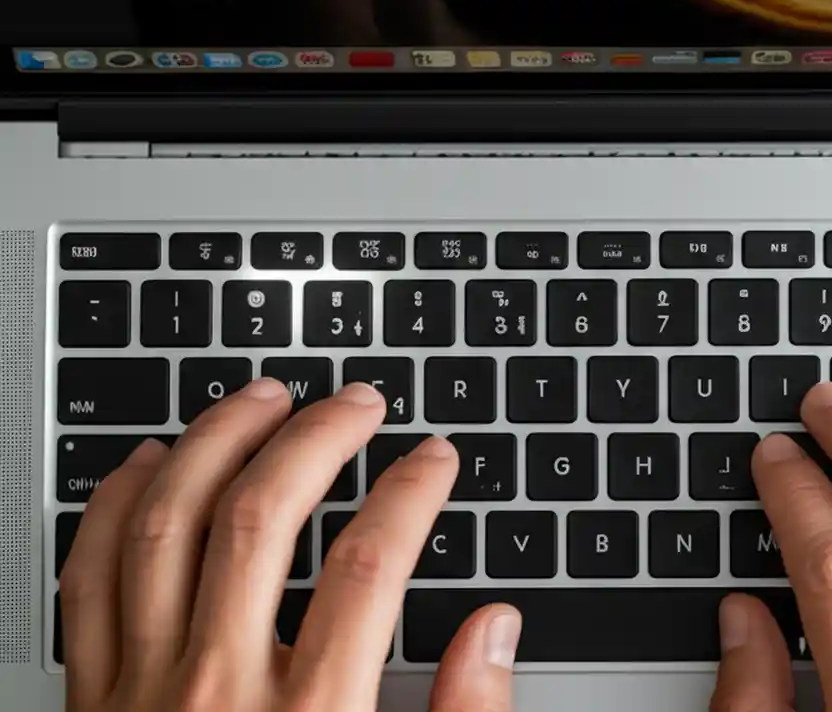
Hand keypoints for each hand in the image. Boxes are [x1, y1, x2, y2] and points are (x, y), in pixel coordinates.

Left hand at [59, 380, 520, 711]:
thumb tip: (495, 628)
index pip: (372, 563)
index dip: (412, 491)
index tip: (435, 458)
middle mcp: (217, 691)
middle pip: (262, 518)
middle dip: (320, 439)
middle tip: (359, 401)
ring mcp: (141, 690)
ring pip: (167, 525)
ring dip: (217, 443)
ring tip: (263, 398)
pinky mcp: (90, 702)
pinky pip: (88, 578)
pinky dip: (114, 505)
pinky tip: (148, 463)